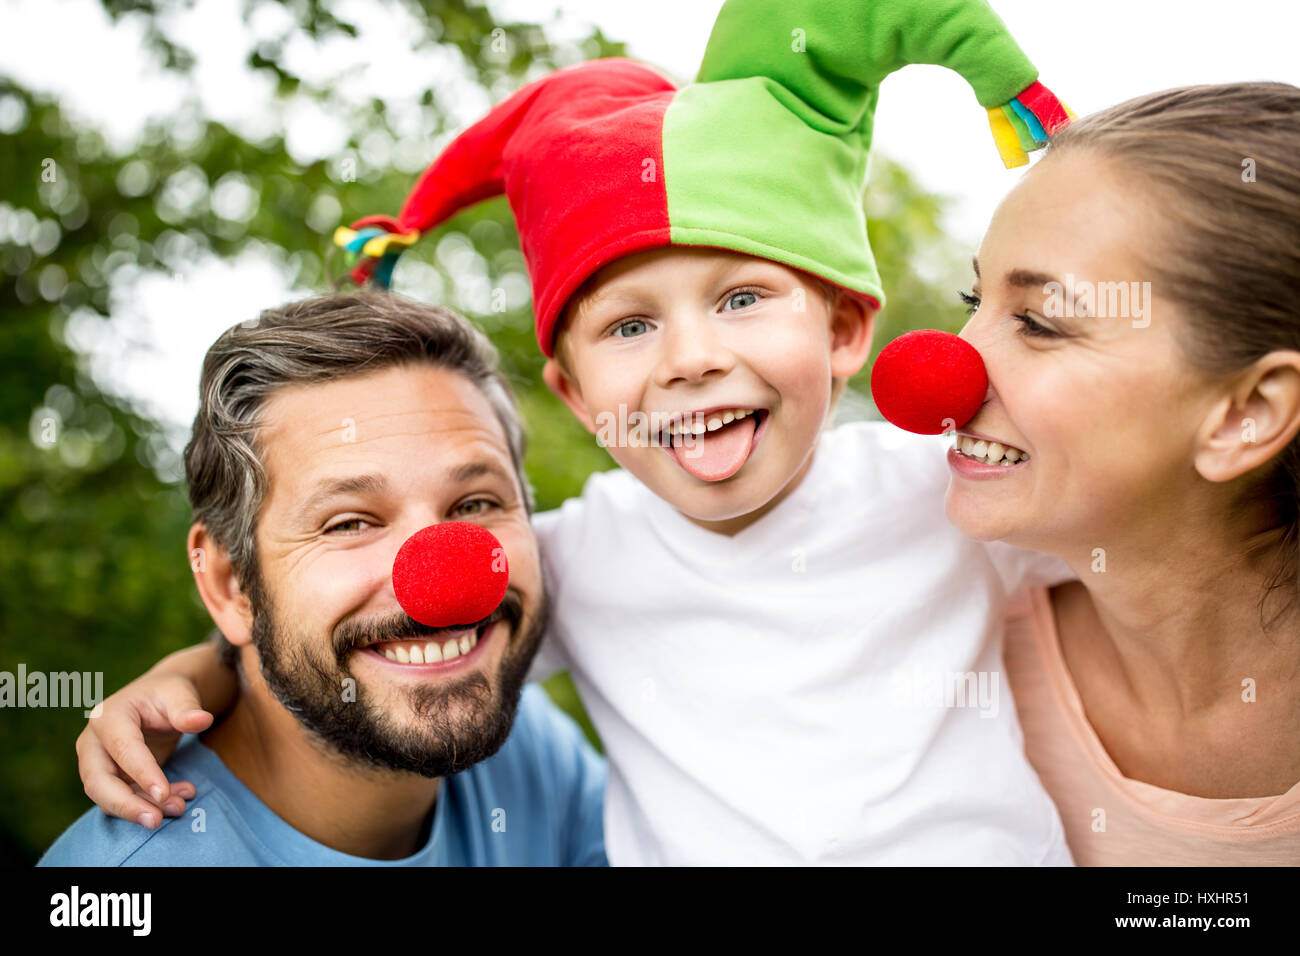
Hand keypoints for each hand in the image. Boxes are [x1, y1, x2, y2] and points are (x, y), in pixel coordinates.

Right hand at [76, 672, 213, 827]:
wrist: (159, 700)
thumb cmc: (167, 694)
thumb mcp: (179, 694)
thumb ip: (187, 708)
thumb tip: (202, 720)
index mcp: (107, 717)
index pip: (122, 749)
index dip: (141, 773)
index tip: (163, 793)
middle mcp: (93, 743)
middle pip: (98, 782)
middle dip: (125, 805)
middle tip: (155, 821)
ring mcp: (96, 764)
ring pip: (107, 797)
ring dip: (139, 808)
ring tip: (179, 807)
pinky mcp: (109, 779)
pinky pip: (122, 799)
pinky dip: (146, 805)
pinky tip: (177, 800)